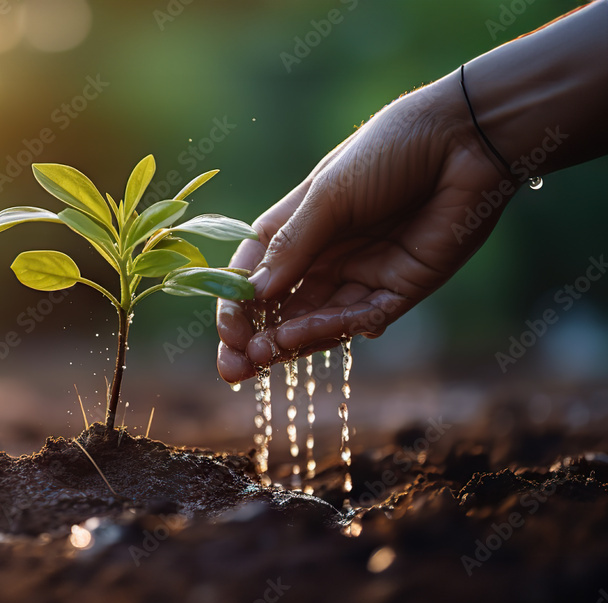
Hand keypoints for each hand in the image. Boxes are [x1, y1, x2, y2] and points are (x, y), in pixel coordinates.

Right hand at [216, 72, 514, 382]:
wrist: (467, 141)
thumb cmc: (390, 150)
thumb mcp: (329, 195)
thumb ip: (293, 246)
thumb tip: (253, 296)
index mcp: (299, 224)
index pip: (255, 274)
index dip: (236, 306)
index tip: (226, 333)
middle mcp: (327, 253)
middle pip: (282, 307)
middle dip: (257, 338)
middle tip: (235, 369)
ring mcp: (362, 273)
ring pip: (318, 319)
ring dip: (289, 339)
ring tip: (263, 356)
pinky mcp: (400, 288)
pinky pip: (361, 318)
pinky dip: (334, 328)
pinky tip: (304, 335)